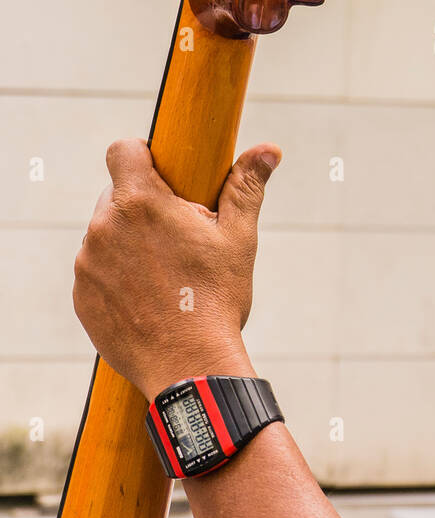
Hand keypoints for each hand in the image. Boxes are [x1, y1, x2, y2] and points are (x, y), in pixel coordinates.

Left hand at [73, 138, 280, 399]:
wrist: (188, 367)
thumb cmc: (217, 299)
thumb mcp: (238, 239)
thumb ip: (246, 187)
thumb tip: (269, 149)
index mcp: (141, 203)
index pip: (122, 151)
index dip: (141, 154)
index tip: (161, 172)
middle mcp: (104, 227)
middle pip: (116, 195)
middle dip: (143, 206)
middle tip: (177, 235)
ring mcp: (88, 264)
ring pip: (105, 234)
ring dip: (128, 241)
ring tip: (165, 272)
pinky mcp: (81, 296)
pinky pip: (96, 271)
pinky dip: (117, 275)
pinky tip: (147, 296)